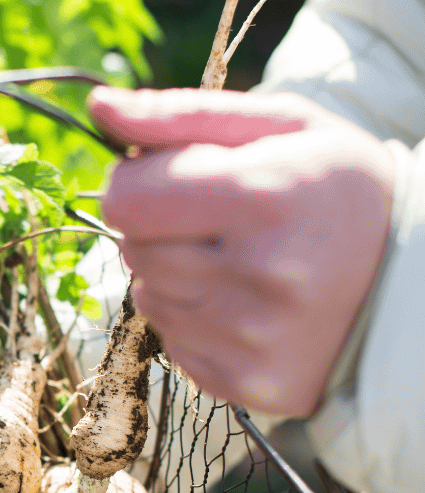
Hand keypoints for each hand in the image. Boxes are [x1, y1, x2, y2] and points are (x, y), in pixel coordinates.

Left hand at [89, 86, 394, 417]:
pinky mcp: (249, 384)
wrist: (415, 281)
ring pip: (149, 298)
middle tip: (217, 219)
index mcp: (266, 196)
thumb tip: (99, 107)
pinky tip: (246, 304)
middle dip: (158, 227)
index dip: (135, 182)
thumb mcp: (285, 126)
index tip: (169, 176)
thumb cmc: (340, 187)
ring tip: (239, 261)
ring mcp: (253, 338)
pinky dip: (195, 321)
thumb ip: (183, 115)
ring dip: (174, 275)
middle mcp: (259, 274)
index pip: (127, 199)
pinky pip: (174, 344)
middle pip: (133, 249)